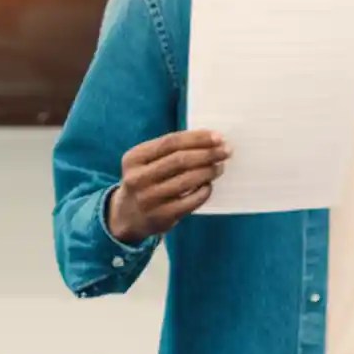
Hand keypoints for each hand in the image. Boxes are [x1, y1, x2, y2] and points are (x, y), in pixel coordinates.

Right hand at [107, 130, 231, 243]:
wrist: (127, 216)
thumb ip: (170, 150)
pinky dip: (204, 191)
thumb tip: (210, 139)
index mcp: (134, 158)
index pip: (170, 142)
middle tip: (226, 151)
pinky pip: (190, 201)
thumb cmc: (146, 180)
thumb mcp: (146, 162)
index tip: (219, 137)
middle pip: (180, 160)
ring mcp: (149, 199)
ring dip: (209, 171)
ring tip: (220, 166)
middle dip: (208, 153)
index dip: (197, 138)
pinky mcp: (161, 217)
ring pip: (187, 180)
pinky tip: (209, 185)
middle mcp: (138, 178)